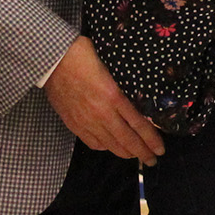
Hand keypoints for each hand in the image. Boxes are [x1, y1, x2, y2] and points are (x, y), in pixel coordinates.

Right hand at [44, 36, 166, 164]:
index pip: (139, 125)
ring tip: (136, 156)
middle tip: (153, 160)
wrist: (53, 60)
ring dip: (126, 153)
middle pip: (127, 140)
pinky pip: (93, 142)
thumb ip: (124, 86)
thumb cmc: (84, 55)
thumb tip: (140, 98)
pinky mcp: (74, 124)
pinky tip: (112, 147)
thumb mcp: (113, 67)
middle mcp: (102, 113)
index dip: (151, 140)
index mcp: (114, 97)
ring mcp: (87, 121)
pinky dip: (106, 148)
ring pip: (111, 145)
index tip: (160, 149)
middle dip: (142, 153)